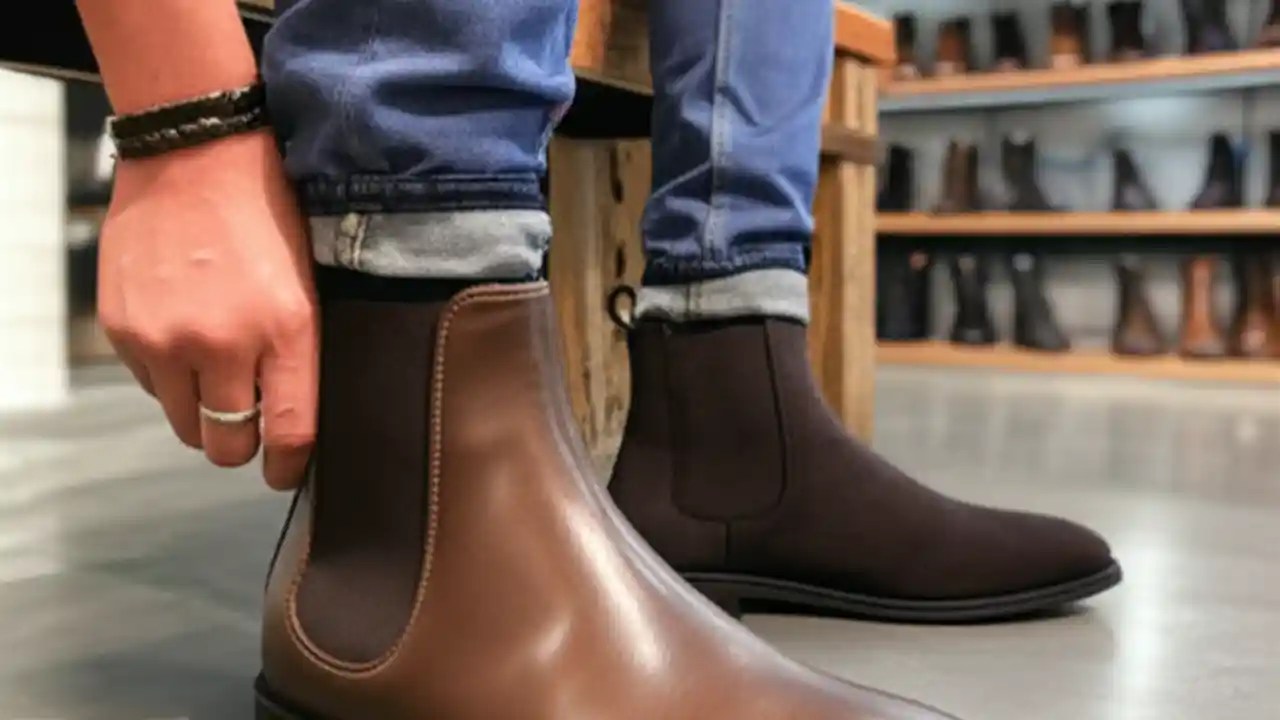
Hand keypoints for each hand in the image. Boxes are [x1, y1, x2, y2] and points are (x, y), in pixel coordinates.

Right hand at [98, 130, 317, 490]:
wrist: (194, 153)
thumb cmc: (264, 215)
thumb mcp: (305, 285)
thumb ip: (299, 354)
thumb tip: (291, 416)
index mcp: (285, 331)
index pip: (291, 433)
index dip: (290, 466)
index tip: (287, 473)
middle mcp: (222, 344)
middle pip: (227, 445)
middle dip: (242, 446)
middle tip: (252, 426)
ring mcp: (165, 339)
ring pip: (184, 424)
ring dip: (203, 415)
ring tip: (218, 378)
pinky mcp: (123, 329)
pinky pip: (150, 386)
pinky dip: (169, 378)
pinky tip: (185, 339)